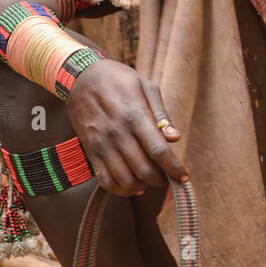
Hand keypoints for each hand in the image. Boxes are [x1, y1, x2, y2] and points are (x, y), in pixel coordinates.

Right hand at [65, 60, 188, 195]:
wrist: (81, 77)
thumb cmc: (119, 80)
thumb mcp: (146, 86)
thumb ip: (161, 114)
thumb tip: (175, 138)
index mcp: (135, 115)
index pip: (158, 150)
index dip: (174, 167)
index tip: (184, 176)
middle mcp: (117, 133)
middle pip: (144, 169)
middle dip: (162, 180)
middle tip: (170, 177)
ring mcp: (102, 144)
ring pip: (125, 179)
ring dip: (143, 185)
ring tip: (152, 179)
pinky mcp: (90, 151)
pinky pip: (105, 180)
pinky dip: (121, 189)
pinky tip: (133, 185)